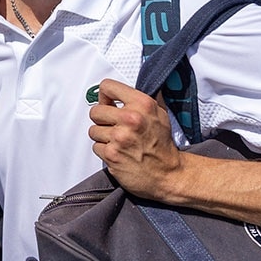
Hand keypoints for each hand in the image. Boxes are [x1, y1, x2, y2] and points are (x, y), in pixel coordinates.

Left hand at [87, 77, 182, 201]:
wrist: (167, 174)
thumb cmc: (163, 146)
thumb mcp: (160, 114)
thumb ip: (143, 99)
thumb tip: (129, 89)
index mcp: (142, 104)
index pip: (107, 86)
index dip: (105, 95)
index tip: (108, 102)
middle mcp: (130, 119)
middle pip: (95, 111)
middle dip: (102, 119)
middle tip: (113, 125)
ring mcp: (119, 137)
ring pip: (93, 130)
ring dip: (102, 136)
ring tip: (118, 141)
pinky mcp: (111, 154)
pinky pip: (96, 147)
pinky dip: (104, 151)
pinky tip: (118, 152)